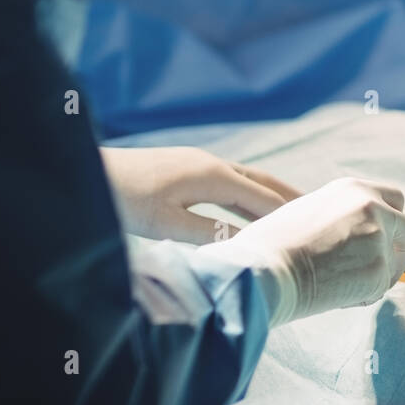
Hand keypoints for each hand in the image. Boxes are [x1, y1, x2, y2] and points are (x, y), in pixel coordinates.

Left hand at [101, 146, 298, 243]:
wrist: (90, 172)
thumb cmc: (126, 200)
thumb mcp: (168, 224)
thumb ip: (210, 233)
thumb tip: (247, 242)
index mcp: (213, 175)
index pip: (261, 196)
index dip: (286, 212)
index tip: (312, 226)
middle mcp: (212, 163)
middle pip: (260, 180)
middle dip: (287, 195)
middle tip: (315, 210)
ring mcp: (198, 161)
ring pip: (244, 178)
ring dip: (267, 193)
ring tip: (289, 207)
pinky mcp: (185, 166)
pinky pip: (227, 179)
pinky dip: (246, 192)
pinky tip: (244, 203)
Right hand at [199, 177, 404, 324]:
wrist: (262, 270)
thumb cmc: (268, 245)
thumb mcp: (306, 211)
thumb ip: (337, 216)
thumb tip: (347, 234)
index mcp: (352, 189)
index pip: (395, 199)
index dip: (390, 221)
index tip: (380, 238)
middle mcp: (372, 207)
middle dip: (397, 251)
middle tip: (373, 269)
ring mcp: (378, 238)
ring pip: (393, 265)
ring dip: (374, 277)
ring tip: (338, 285)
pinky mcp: (378, 270)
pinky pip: (378, 289)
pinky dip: (361, 297)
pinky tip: (332, 296)